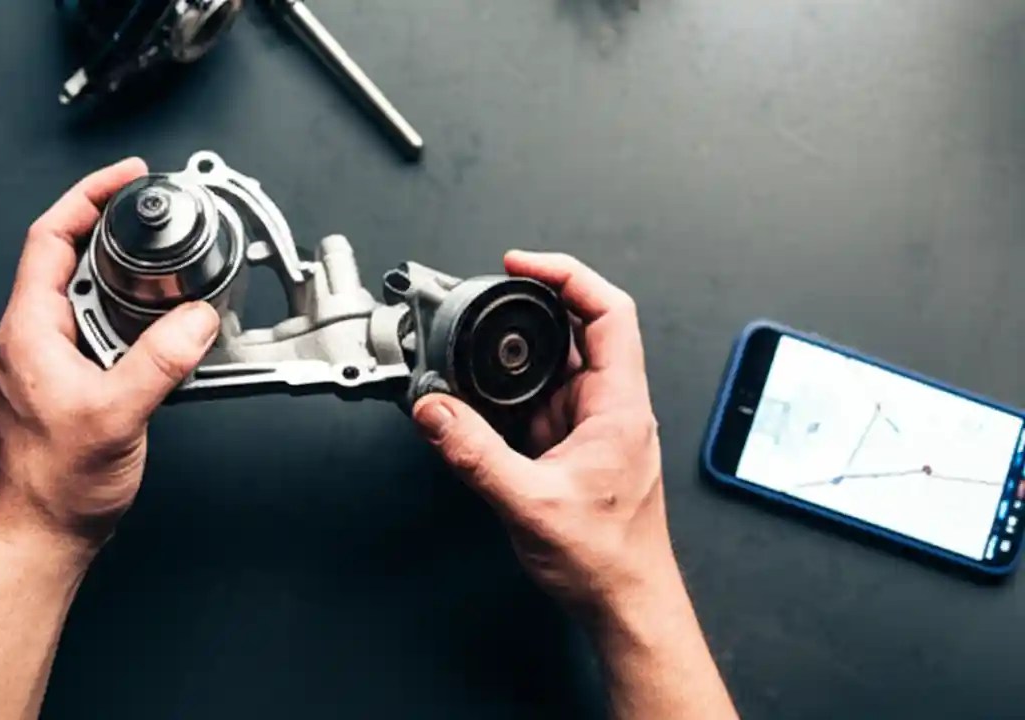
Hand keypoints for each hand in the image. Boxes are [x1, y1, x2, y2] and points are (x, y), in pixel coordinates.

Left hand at [0, 158, 220, 554]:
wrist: (46, 529)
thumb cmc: (57, 482)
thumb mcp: (116, 413)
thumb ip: (160, 362)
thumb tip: (196, 319)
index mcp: (31, 330)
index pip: (51, 238)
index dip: (87, 198)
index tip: (124, 179)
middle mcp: (33, 337)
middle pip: (67, 256)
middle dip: (109, 226)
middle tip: (149, 211)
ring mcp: (48, 358)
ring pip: (85, 293)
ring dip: (122, 272)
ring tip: (161, 262)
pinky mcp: (69, 379)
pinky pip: (97, 326)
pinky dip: (128, 311)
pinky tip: (157, 324)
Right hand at [413, 251, 671, 622]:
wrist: (625, 605)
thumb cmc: (608, 561)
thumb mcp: (529, 503)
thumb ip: (474, 453)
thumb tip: (435, 411)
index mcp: (619, 406)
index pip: (608, 311)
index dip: (566, 276)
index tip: (522, 265)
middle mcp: (611, 409)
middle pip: (575, 333)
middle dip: (526, 316)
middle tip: (483, 305)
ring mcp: (593, 429)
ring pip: (553, 372)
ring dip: (512, 364)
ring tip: (470, 363)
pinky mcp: (574, 450)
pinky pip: (539, 407)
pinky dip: (508, 400)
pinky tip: (481, 410)